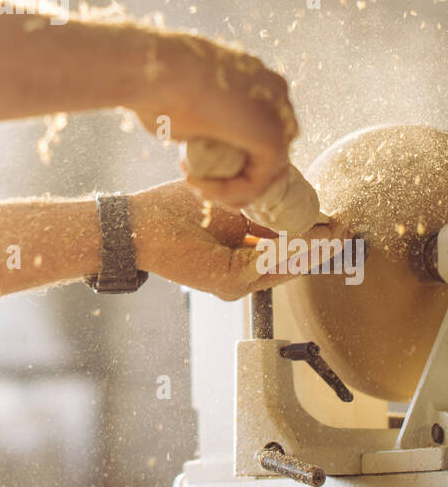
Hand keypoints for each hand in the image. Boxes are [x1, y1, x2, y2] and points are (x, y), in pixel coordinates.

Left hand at [128, 182, 345, 301]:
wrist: (138, 226)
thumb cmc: (176, 210)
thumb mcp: (229, 205)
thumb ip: (264, 212)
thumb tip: (301, 205)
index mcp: (245, 249)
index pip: (289, 244)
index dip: (317, 233)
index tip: (342, 221)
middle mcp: (244, 270)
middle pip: (295, 259)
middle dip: (323, 245)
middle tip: (348, 228)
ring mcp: (238, 280)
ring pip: (286, 265)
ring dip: (312, 249)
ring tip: (336, 232)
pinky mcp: (228, 282)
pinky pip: (267, 266)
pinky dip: (289, 253)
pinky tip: (307, 238)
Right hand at [133, 30, 296, 206]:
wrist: (156, 72)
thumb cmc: (159, 85)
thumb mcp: (186, 105)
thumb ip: (205, 123)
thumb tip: (199, 140)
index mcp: (257, 80)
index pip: (260, 129)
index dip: (232, 159)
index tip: (195, 168)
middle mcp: (276, 94)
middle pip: (268, 153)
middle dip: (236, 178)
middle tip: (197, 183)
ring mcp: (280, 115)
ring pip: (263, 171)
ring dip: (227, 188)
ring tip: (194, 183)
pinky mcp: (273, 139)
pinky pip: (255, 181)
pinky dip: (226, 191)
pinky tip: (197, 183)